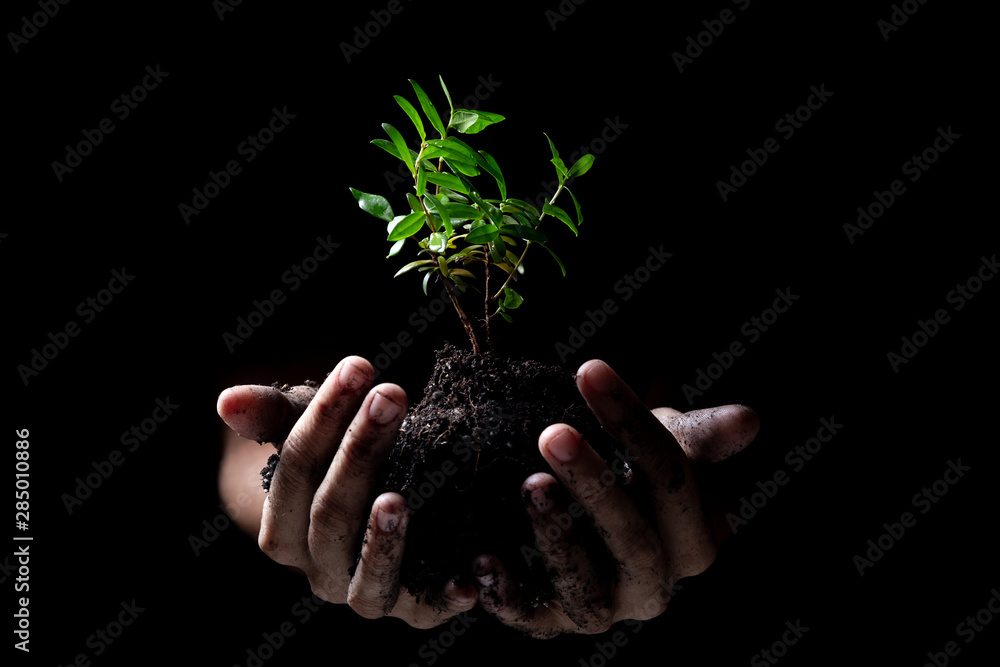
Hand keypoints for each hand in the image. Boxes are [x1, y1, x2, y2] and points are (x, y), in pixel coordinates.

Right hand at [216, 356, 477, 627]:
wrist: (396, 499)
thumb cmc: (345, 457)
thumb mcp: (313, 429)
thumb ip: (275, 415)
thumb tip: (227, 402)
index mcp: (284, 532)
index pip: (294, 472)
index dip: (322, 418)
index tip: (358, 366)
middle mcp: (320, 571)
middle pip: (331, 515)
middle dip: (359, 452)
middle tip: (391, 397)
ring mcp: (367, 594)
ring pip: (367, 580)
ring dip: (381, 540)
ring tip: (398, 498)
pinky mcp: (417, 609)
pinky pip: (430, 611)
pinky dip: (448, 598)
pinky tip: (471, 576)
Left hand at [470, 359, 758, 637]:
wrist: (587, 513)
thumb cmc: (632, 472)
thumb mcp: (663, 446)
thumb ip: (699, 437)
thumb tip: (749, 419)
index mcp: (694, 542)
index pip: (674, 482)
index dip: (634, 425)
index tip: (590, 371)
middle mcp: (654, 586)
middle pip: (635, 540)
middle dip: (596, 486)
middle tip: (554, 434)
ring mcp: (604, 610)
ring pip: (589, 590)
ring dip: (557, 538)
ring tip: (529, 486)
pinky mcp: (551, 623)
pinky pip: (531, 620)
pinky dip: (507, 596)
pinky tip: (481, 560)